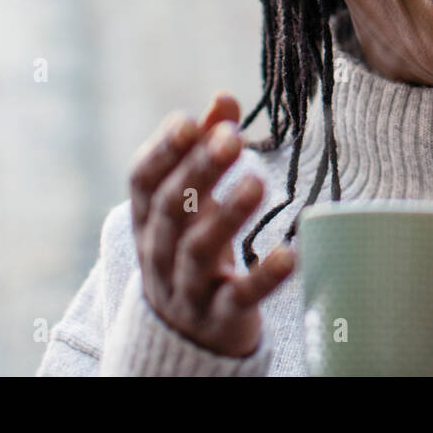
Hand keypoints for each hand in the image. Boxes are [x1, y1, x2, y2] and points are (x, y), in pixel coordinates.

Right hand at [128, 92, 294, 356]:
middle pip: (172, 209)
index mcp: (148, 218)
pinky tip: (289, 254)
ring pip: (198, 251)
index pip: (143, 181)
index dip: (162, 151)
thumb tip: (224, 98)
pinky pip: (239, 298)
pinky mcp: (219, 317)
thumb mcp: (192, 200)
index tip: (188, 121)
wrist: (181, 334)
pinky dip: (263, 277)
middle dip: (199, 171)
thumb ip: (206, 148)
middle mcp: (159, 251)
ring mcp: (186, 288)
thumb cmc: (189, 246)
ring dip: (227, 215)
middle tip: (232, 139)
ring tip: (258, 182)